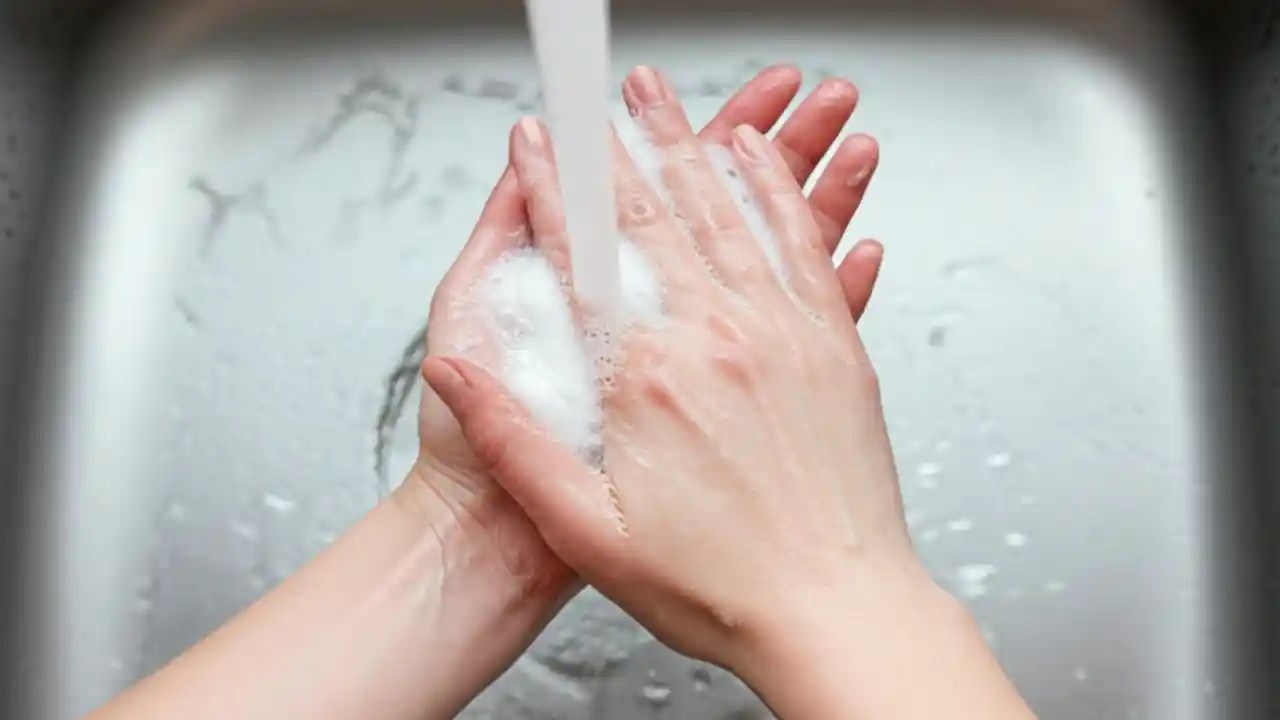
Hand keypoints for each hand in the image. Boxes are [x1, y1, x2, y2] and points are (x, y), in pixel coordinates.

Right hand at [424, 67, 1033, 718]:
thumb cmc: (724, 585)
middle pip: (659, 216)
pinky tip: (763, 161)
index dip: (552, 191)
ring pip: (731, 213)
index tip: (536, 145)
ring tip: (673, 102)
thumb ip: (514, 441)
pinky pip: (802, 244)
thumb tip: (458, 374)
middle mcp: (722, 337)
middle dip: (623, 145)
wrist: (837, 612)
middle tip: (606, 94)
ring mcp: (784, 334)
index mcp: (651, 377)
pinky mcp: (834, 345)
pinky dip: (778, 193)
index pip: (585, 257)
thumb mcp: (588, 531)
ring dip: (696, 146)